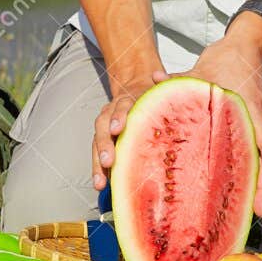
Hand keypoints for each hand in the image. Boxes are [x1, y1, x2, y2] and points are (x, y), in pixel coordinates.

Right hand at [93, 77, 153, 191]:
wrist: (137, 87)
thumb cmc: (153, 93)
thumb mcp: (161, 86)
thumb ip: (164, 82)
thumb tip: (160, 76)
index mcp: (129, 98)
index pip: (123, 106)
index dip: (119, 117)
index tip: (118, 129)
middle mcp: (112, 111)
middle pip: (104, 126)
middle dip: (105, 145)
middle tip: (108, 162)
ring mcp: (105, 124)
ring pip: (97, 141)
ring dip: (97, 162)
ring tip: (99, 182)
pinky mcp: (105, 138)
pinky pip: (98, 153)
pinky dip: (98, 169)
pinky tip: (101, 185)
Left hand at [184, 18, 261, 216]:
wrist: (242, 49)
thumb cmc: (221, 62)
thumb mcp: (198, 70)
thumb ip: (176, 78)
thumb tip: (154, 77)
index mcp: (246, 110)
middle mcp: (256, 120)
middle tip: (258, 212)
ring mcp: (257, 124)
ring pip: (261, 157)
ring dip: (258, 182)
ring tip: (252, 210)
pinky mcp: (252, 126)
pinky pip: (254, 151)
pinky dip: (251, 168)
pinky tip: (242, 187)